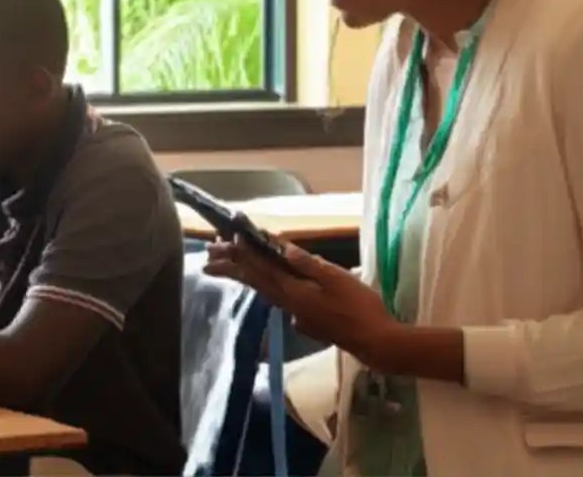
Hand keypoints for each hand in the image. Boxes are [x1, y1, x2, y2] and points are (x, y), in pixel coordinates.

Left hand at [205, 238, 397, 366]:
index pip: (262, 268)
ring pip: (264, 290)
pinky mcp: (307, 320)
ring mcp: (297, 313)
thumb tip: (282, 249)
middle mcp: (288, 303)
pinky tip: (268, 284)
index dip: (243, 252)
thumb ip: (308, 264)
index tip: (223, 241)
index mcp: (293, 291)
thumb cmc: (359, 307)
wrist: (375, 342)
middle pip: (254, 280)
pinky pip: (278, 298)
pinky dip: (266, 286)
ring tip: (227, 265)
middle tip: (207, 256)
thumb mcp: (336, 279)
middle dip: (230, 266)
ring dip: (244, 275)